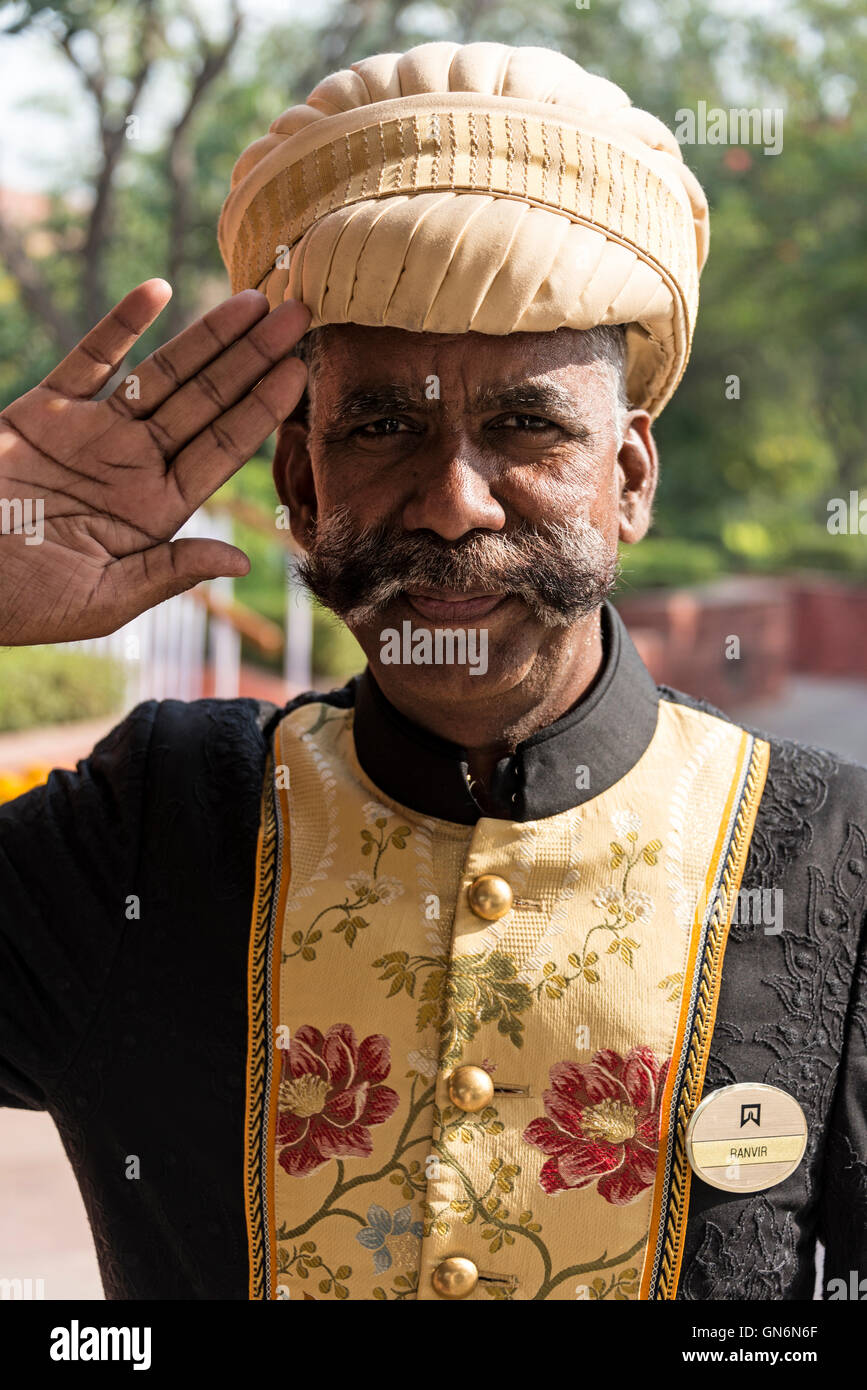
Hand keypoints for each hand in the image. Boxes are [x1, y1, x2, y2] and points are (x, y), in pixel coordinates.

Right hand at [0, 279, 308, 643]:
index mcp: (156, 511)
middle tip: (298, 315)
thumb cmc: (21, 603)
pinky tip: (158, 290)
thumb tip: (242, 559)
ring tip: (254, 300)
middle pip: (206, 402)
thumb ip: (170, 572)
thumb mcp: (104, 599)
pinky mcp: (44, 409)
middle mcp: (133, 465)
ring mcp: (92, 433)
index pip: (221, 451)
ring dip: (207, 337)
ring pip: (162, 374)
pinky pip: (90, 357)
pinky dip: (121, 324)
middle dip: (252, 359)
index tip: (299, 372)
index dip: (261, 410)